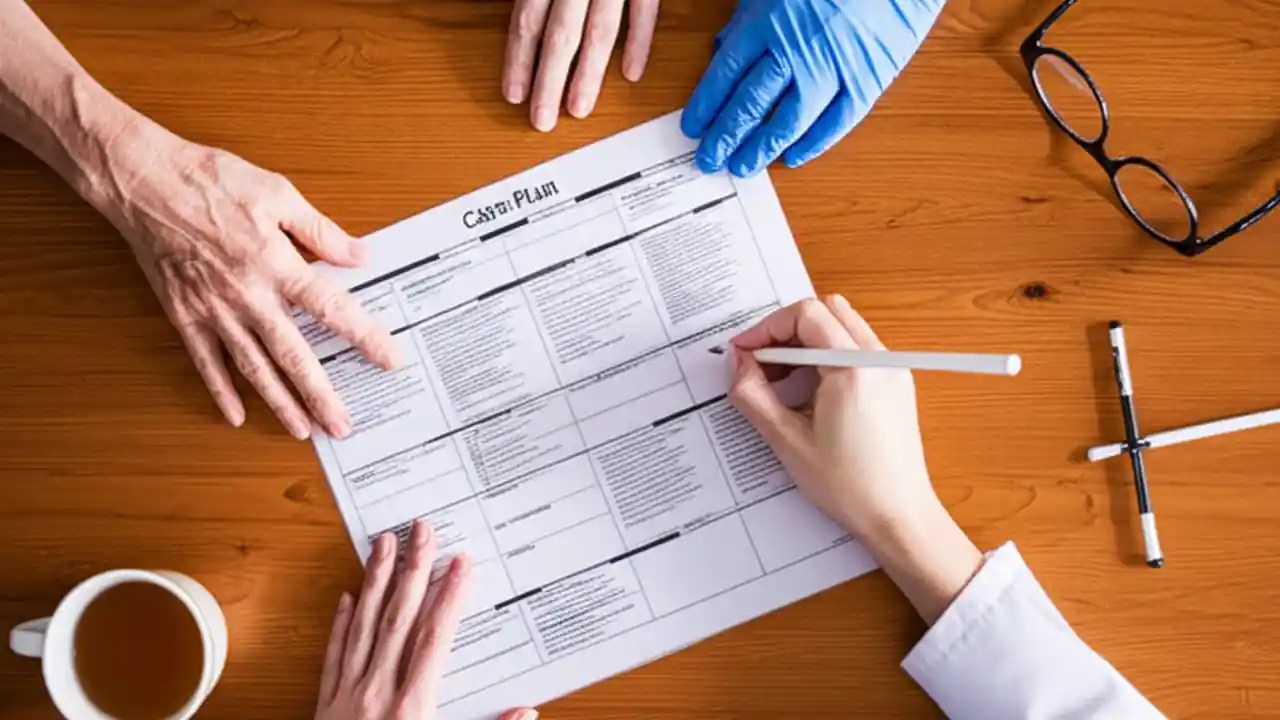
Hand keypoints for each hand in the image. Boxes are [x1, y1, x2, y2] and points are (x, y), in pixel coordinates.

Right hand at [103, 122, 400, 439]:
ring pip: (253, 368)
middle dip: (320, 395)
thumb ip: (321, 231)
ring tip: (302, 430)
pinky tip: (237, 415)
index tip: (389, 360)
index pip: (332, 309)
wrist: (143, 182)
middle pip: (293, 356)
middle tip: (342, 425)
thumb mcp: (278, 193)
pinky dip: (221, 391)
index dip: (364, 337)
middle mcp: (248, 296)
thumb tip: (359, 254)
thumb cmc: (210, 180)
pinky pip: (206, 362)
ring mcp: (215, 310)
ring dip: (279, 403)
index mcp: (277, 265)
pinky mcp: (185, 314)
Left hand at [316, 521, 537, 719]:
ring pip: (364, 627)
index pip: (436, 637)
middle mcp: (377, 693)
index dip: (451, 596)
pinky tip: (346, 597)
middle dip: (414, 570)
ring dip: (375, 581)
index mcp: (413, 708)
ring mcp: (346, 698)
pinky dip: (339, 625)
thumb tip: (528, 713)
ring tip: (383, 544)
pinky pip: (332, 657)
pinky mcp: (323, 709)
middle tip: (422, 528)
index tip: (462, 561)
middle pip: (399, 618)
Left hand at [503, 0, 659, 130]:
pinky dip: (639, 40)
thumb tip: (523, 21)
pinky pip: (644, 8)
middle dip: (550, 82)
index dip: (520, 59)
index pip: (528, 21)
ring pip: (600, 31)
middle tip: (542, 120)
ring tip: (579, 108)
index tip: (514, 94)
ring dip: (589, 74)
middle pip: (561, 36)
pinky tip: (631, 72)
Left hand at [681, 0, 944, 176]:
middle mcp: (796, 49)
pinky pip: (835, 122)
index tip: (694, 128)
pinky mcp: (866, 81)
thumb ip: (747, 16)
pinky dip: (814, 144)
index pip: (725, 74)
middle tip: (710, 160)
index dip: (706, 106)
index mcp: (768, 21)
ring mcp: (832, 68)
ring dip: (762, 148)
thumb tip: (722, 48)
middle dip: (725, 137)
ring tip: (743, 166)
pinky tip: (793, 158)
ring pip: (789, 120)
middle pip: (750, 103)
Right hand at [728, 296, 981, 622]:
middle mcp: (879, 360)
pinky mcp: (894, 383)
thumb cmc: (852, 488)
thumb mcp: (787, 442)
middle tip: (760, 362)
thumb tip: (737, 365)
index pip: (805, 315)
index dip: (766, 328)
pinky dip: (825, 357)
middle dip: (785, 329)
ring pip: (842, 327)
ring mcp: (891, 370)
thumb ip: (754, 395)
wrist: (899, 517)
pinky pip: (855, 350)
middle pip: (826, 311)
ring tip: (780, 382)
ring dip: (805, 343)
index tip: (744, 352)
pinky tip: (807, 393)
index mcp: (853, 369)